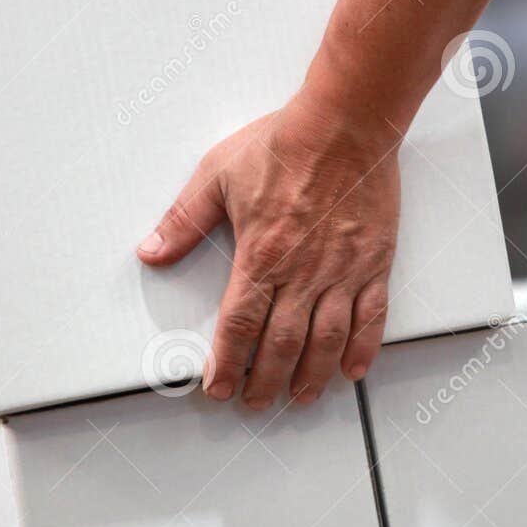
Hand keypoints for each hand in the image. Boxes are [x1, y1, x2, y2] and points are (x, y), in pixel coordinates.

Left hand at [136, 95, 401, 408]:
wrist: (345, 124)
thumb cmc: (286, 143)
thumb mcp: (216, 176)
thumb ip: (183, 221)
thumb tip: (152, 251)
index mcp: (261, 256)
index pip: (239, 326)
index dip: (227, 364)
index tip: (219, 387)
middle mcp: (303, 272)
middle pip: (281, 345)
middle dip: (264, 382)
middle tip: (255, 402)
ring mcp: (342, 271)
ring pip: (327, 342)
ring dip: (310, 376)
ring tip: (299, 397)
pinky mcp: (374, 262)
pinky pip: (371, 317)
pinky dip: (362, 349)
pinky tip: (351, 369)